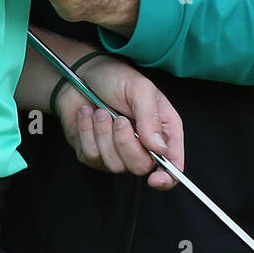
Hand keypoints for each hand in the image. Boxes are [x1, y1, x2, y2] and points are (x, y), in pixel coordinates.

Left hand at [54, 54, 183, 190]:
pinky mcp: (93, 154)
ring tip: (100, 111)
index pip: (172, 165)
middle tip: (119, 119)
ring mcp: (116, 152)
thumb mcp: (139, 88)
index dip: (167, 178)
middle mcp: (142, 145)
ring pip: (114, 164)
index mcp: (162, 130)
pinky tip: (87, 114)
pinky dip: (87, 132)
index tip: (155, 179)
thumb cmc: (115, 78)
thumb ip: (150, 117)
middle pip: (140, 167)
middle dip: (126, 143)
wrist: (81, 73)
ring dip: (104, 134)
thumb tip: (159, 148)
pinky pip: (91, 156)